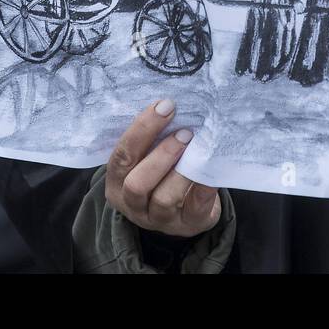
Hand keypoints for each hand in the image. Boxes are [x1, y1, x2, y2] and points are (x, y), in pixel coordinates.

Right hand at [105, 99, 221, 236]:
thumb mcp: (149, 156)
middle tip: (185, 132)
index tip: (165, 106)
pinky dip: (203, 186)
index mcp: (118, 181)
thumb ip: (154, 137)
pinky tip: (211, 168)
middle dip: (161, 154)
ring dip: (181, 170)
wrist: (186, 209)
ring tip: (198, 148)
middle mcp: (132, 203)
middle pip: (137, 183)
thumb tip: (172, 102)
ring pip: (164, 198)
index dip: (142, 129)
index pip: (122, 156)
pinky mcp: (187, 225)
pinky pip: (194, 207)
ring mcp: (158, 218)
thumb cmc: (165, 171)